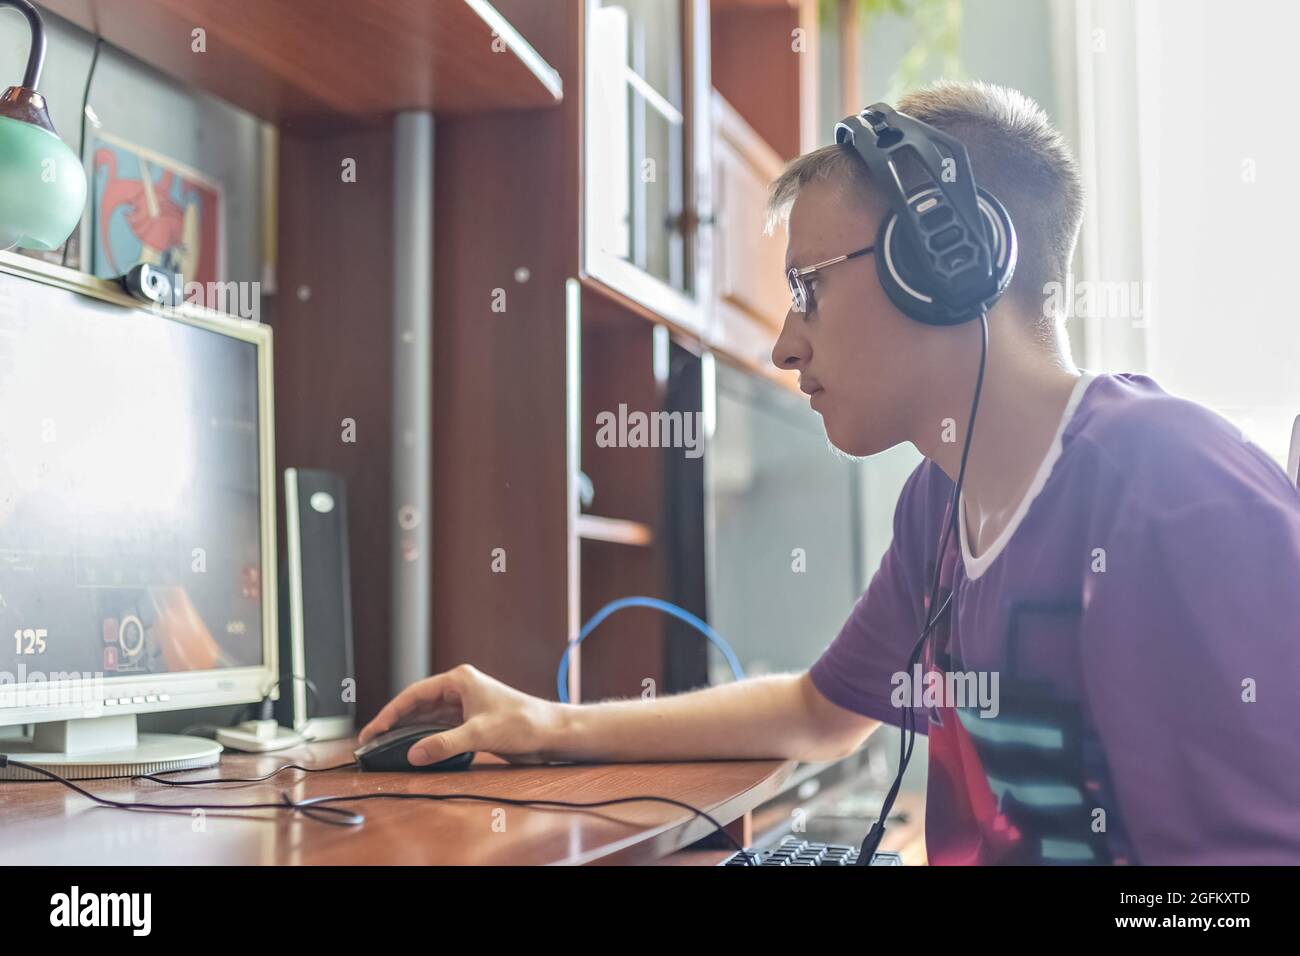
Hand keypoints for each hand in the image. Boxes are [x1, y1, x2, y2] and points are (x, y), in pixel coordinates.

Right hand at [358, 664, 563, 766]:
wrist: (551, 733)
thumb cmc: (523, 723)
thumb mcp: (480, 734)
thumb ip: (444, 744)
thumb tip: (413, 754)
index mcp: (459, 680)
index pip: (414, 694)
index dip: (391, 712)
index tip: (373, 730)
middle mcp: (459, 690)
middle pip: (417, 705)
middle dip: (394, 723)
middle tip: (372, 742)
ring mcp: (464, 706)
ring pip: (427, 718)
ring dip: (408, 731)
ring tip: (386, 747)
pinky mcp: (470, 722)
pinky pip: (439, 728)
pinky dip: (425, 738)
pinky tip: (412, 750)